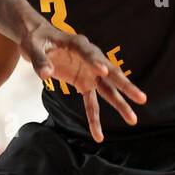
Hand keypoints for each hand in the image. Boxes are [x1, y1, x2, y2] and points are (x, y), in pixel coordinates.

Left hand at [20, 22, 146, 142]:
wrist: (38, 40)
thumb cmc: (36, 40)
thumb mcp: (33, 48)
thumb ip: (40, 61)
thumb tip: (46, 74)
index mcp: (77, 44)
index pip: (89, 53)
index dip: (95, 62)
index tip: (103, 71)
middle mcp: (89, 58)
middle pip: (110, 73)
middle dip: (124, 85)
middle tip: (140, 98)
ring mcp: (89, 72)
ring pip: (108, 89)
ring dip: (120, 104)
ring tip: (133, 119)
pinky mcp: (84, 82)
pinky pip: (91, 102)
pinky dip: (94, 118)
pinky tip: (98, 135)